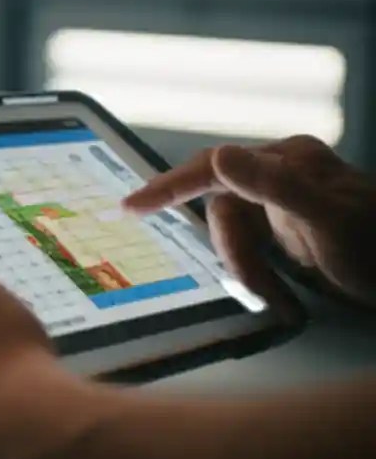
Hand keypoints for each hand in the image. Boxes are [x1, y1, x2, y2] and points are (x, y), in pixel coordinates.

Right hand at [123, 136, 375, 306]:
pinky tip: (285, 299)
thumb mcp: (326, 219)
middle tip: (254, 289)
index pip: (214, 167)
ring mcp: (283, 204)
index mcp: (287, 160)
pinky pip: (250, 251)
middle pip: (221, 210)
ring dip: (250, 272)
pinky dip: (260, 277)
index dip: (169, 186)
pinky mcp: (286, 232)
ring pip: (233, 236)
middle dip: (234, 254)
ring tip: (281, 302)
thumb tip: (221, 156)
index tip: (132, 207)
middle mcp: (280, 175)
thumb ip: (274, 185)